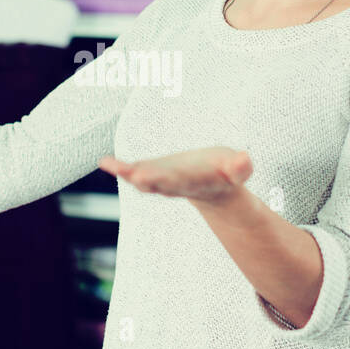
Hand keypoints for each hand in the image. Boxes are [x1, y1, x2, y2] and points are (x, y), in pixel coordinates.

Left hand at [98, 147, 252, 203]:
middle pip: (162, 184)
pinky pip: (133, 172)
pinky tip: (104, 161)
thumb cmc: (226, 173)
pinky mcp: (152, 174)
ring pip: (145, 180)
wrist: (213, 188)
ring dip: (130, 174)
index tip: (170, 177)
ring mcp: (162, 181)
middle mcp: (177, 185)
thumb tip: (245, 160)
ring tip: (113, 165)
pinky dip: (120, 168)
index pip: (187, 181)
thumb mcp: (237, 169)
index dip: (178, 179)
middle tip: (137, 176)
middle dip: (151, 180)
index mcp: (198, 182)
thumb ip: (239, 168)